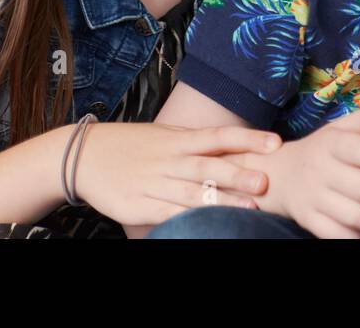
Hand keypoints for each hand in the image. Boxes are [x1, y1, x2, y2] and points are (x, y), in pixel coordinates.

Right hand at [74, 122, 283, 228]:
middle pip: (209, 165)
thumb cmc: (131, 144)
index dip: (248, 138)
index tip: (275, 141)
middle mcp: (170, 159)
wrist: (84, 156)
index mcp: (179, 139)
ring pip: (192, 192)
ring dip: (222, 200)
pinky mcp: (139, 205)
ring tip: (250, 207)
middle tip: (266, 179)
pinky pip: (167, 213)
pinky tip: (206, 224)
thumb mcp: (164, 134)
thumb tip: (234, 143)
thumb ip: (196, 141)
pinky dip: (187, 218)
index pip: (219, 135)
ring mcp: (154, 182)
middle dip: (238, 172)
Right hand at [257, 106, 359, 238]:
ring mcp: (312, 196)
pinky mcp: (308, 219)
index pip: (357, 149)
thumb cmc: (322, 150)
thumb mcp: (341, 128)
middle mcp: (320, 169)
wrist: (281, 173)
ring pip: (353, 216)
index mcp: (332, 143)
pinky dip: (356, 236)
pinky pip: (336, 235)